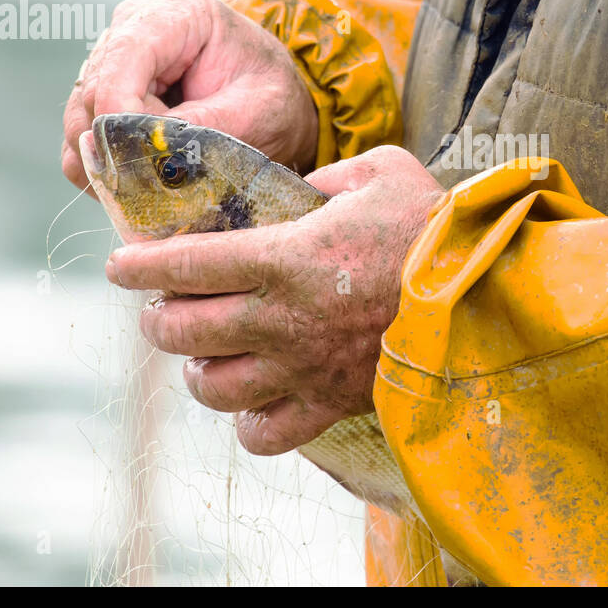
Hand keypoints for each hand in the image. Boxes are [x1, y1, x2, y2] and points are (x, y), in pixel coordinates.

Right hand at [62, 0, 318, 195]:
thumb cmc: (274, 99)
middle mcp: (136, 24)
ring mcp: (114, 56)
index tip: (136, 157)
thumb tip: (145, 152)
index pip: (126, 55)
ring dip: (111, 159)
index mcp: (181, 10)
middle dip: (120, 143)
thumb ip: (203, 127)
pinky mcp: (105, 91)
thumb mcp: (257, 112)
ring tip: (156, 184)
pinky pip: (81, 135)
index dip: (120, 110)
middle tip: (159, 180)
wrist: (275, 103)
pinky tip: (137, 182)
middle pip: (96, 90)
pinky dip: (103, 166)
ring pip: (81, 117)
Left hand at [104, 146, 442, 453]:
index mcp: (286, 259)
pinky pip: (264, 434)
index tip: (119, 266)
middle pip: (183, 331)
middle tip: (161, 307)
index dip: (140, 266)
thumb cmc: (436, 230)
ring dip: (196, 368)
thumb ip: (328, 178)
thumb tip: (301, 192)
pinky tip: (252, 398)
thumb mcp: (383, 173)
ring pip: (212, 387)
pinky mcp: (330, 403)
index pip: (185, 265)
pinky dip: (247, 421)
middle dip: (157, 318)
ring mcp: (303, 369)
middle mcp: (282, 320)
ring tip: (203, 352)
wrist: (489, 298)